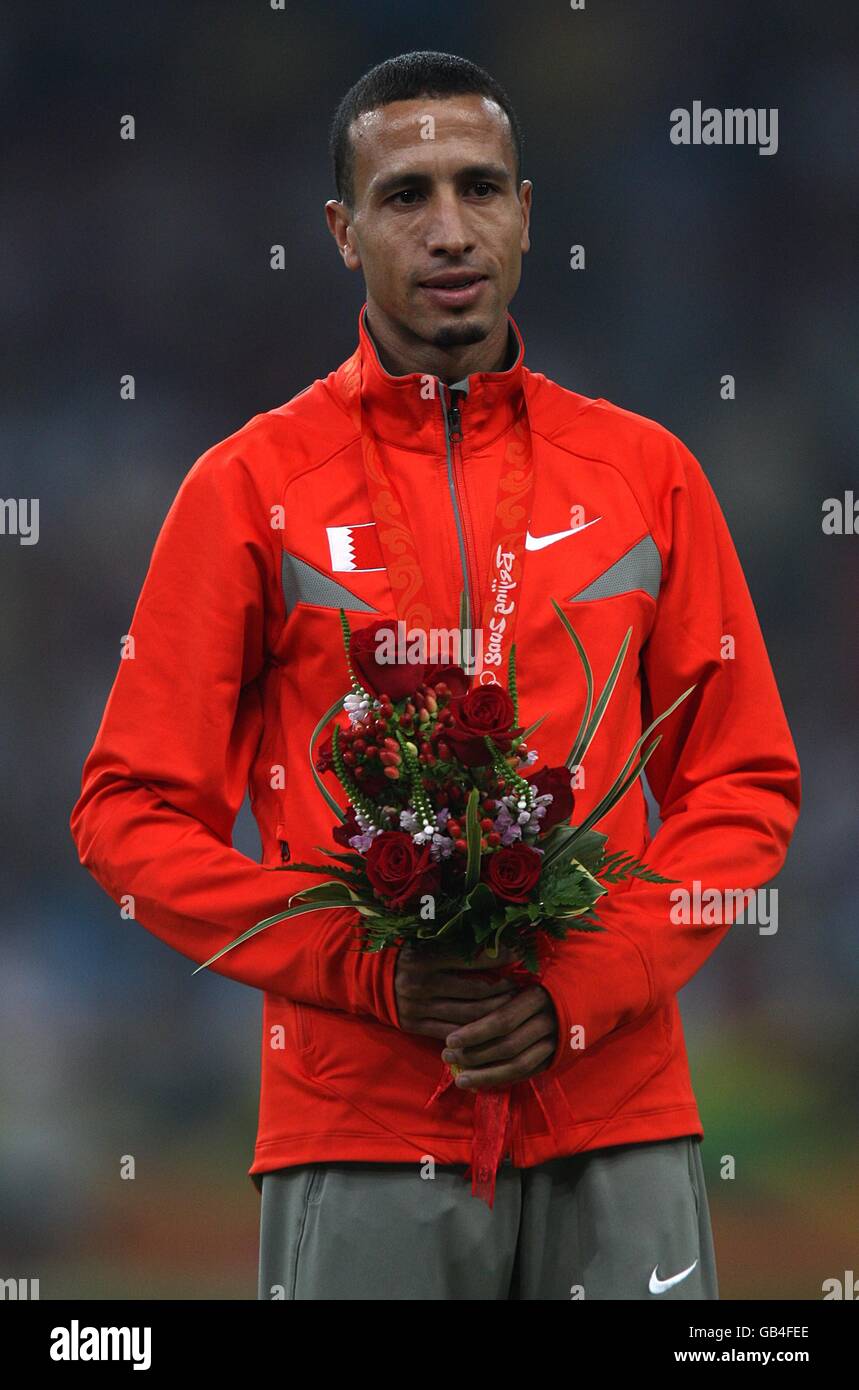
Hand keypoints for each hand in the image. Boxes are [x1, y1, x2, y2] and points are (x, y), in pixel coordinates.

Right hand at [394, 940, 520, 1040]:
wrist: (371, 979)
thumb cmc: (408, 954)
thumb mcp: (426, 942)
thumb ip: (455, 942)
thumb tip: (495, 939)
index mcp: (423, 957)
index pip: (470, 958)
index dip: (498, 956)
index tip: (519, 953)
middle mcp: (420, 984)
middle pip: (475, 991)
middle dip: (504, 988)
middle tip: (520, 984)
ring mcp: (418, 1008)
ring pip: (469, 1015)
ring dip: (495, 1010)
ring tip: (512, 1003)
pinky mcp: (416, 1026)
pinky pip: (454, 1032)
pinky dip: (476, 1029)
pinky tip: (491, 1023)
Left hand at [441, 984, 558, 1089]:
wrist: (585, 996)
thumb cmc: (543, 983)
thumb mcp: (524, 978)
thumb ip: (499, 991)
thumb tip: (460, 1004)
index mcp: (537, 997)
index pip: (502, 1020)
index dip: (475, 1032)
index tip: (450, 1039)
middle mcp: (548, 1022)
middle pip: (508, 1045)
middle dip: (474, 1054)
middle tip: (447, 1056)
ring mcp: (554, 1043)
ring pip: (518, 1065)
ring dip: (486, 1075)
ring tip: (459, 1079)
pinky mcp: (555, 1058)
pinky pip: (526, 1074)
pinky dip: (502, 1080)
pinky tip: (480, 1084)